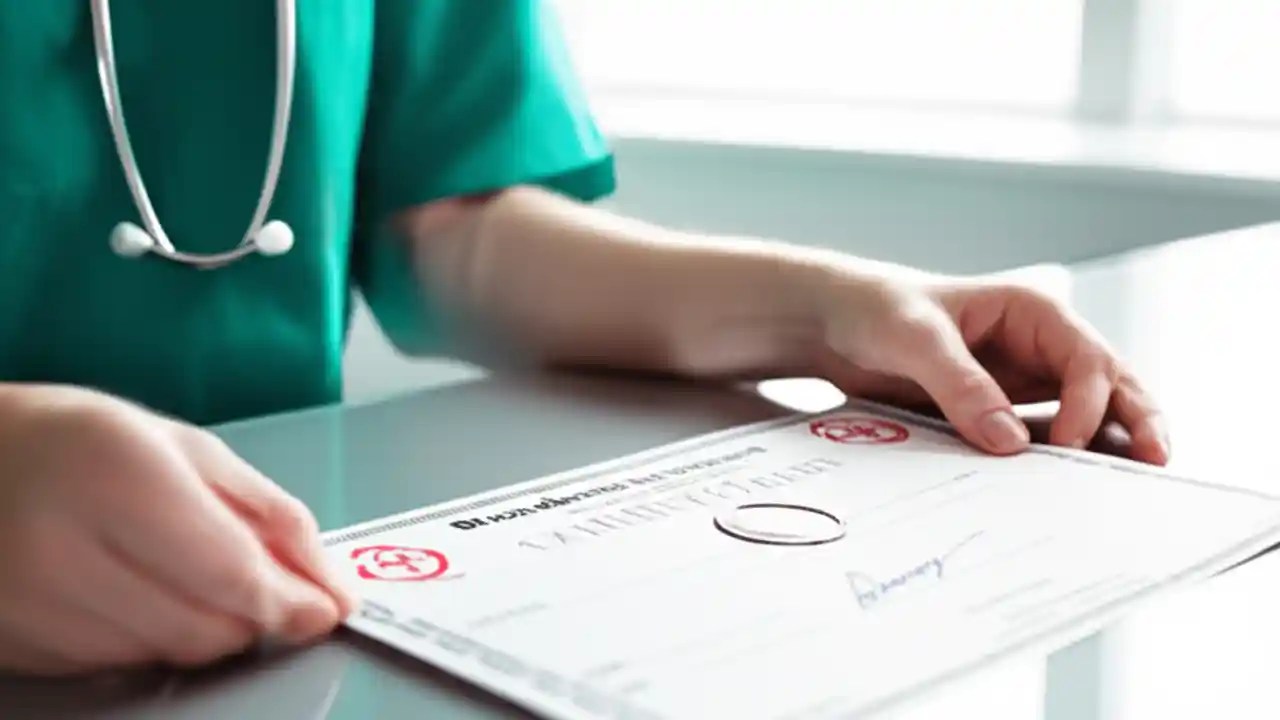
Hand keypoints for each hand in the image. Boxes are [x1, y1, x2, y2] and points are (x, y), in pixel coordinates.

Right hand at [0, 384, 357, 674]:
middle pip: (205, 629)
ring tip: (176, 569)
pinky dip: (147, 640)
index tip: (325, 608)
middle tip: (253, 581)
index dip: (291, 602)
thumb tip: (330, 584)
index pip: (232, 574)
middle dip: (251, 615)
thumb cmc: (80, 442)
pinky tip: (130, 591)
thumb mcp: (190, 452)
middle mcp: (63, 544)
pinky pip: (114, 667)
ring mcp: (28, 603)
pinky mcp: (13, 643)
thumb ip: (272, 517)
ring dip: (200, 627)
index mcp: (119, 476)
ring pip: (164, 656)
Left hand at [810, 268, 1168, 463]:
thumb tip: (1009, 442)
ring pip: (1083, 420)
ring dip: (1102, 451)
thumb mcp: (915, 339)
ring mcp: (1023, 385)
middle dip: (1138, 423)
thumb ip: (961, 386)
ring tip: (1122, 493)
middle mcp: (1039, 348)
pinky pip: (1039, 443)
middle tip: (1159, 464)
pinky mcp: (1000, 415)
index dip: (1089, 402)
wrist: (835, 325)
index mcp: (1033, 312)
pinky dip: (1055, 466)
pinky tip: (1062, 494)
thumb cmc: (877, 310)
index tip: (1066, 444)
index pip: (1087, 358)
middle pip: (1108, 388)